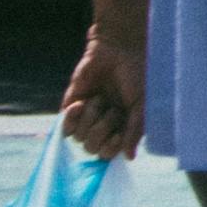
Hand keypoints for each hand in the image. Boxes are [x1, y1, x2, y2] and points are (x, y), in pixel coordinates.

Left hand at [60, 30, 142, 160]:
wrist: (116, 49)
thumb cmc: (136, 75)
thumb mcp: (141, 104)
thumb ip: (135, 131)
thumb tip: (129, 157)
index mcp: (122, 127)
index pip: (110, 153)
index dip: (110, 149)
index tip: (117, 136)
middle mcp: (104, 126)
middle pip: (92, 148)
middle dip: (101, 130)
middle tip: (112, 110)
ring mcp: (87, 118)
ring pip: (80, 138)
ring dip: (91, 117)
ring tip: (100, 99)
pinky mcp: (72, 108)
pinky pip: (65, 128)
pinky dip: (72, 117)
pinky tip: (81, 102)